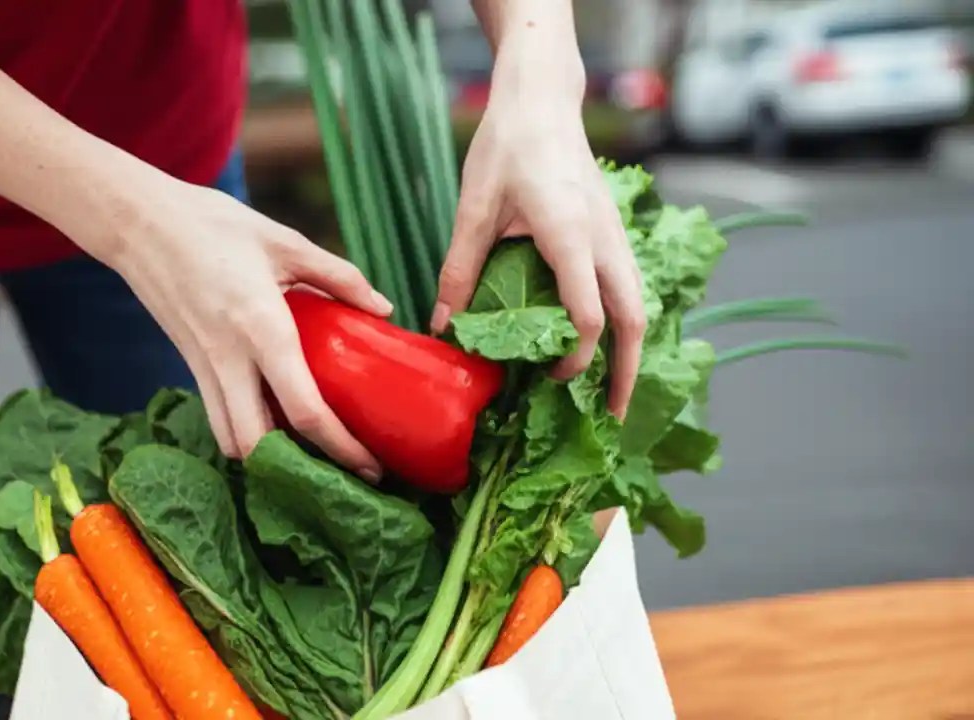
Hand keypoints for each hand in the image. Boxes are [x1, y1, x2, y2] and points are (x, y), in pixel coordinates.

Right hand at [76, 167, 388, 479]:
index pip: (304, 410)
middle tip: (341, 470)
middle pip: (260, 446)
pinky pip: (217, 417)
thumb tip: (383, 307)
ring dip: (268, 457)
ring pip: (232, 441)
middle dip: (301, 470)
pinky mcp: (190, 366)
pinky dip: (245, 434)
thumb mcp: (285, 242)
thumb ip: (339, 276)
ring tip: (310, 453)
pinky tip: (274, 420)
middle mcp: (229, 358)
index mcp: (262, 328)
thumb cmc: (214, 225)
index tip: (370, 465)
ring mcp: (204, 367)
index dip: (341, 447)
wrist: (139, 222)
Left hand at [432, 17, 646, 418]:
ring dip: (630, 350)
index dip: (575, 357)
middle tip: (611, 418)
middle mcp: (605, 238)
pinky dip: (625, 321)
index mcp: (570, 234)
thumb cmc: (506, 145)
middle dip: (625, 372)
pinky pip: (630, 285)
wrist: (541, 97)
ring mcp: (616, 233)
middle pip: (634, 318)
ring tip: (612, 392)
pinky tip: (605, 342)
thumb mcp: (473, 210)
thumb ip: (459, 271)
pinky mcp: (613, 229)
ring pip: (640, 303)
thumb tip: (441, 327)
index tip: (546, 377)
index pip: (589, 314)